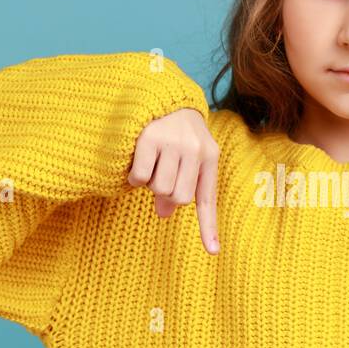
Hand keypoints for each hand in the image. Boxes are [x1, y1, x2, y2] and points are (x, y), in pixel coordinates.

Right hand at [127, 107, 220, 253]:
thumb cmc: (176, 134)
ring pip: (159, 189)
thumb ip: (180, 185)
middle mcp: (195, 149)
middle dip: (165, 195)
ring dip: (149, 183)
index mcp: (209, 157)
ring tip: (150, 163)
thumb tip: (164, 213)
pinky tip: (138, 159)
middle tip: (159, 176)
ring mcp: (173, 143)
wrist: (161, 95)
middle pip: (179, 198)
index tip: (214, 252)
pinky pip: (140, 178)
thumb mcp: (185, 158)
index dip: (209, 228)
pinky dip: (134, 176)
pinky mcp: (149, 138)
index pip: (208, 199)